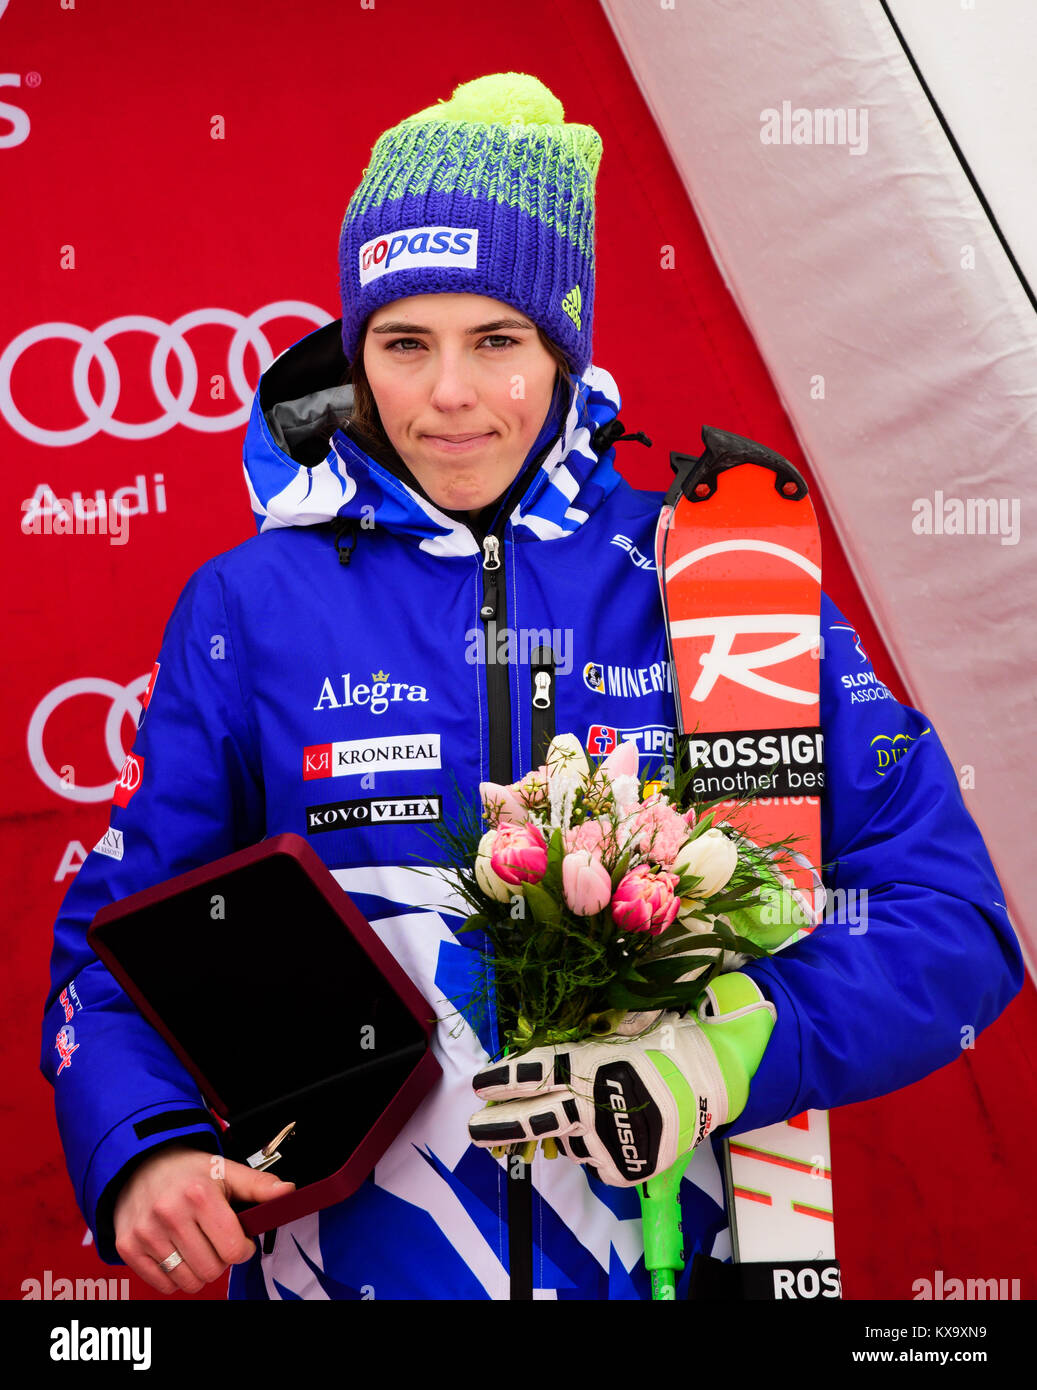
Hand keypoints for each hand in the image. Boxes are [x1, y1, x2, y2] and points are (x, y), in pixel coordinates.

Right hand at [113, 1141, 294, 1293]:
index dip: (242, 1248)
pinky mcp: (129, 1246)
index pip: (233, 1250)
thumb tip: (289, 1192)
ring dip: (198, 1270)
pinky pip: (162, 1285)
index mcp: (200, 1194)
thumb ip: (260, 1185)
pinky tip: (177, 1252)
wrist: (141, 1163)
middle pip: (211, 1270)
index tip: (238, 1237)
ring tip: (196, 1246)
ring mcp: (146, 1232)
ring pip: (187, 1282)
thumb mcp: (226, 1170)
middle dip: (221, 1260)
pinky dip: (174, 1276)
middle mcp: (170, 1214)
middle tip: (215, 1241)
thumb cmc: (189, 1171)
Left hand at [468, 975, 776, 1185]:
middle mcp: (592, 1106)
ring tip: (593, 1112)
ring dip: (568, 1129)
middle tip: (474, 1129)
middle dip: (499, 1125)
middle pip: (535, 1119)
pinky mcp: (622, 1167)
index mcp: (589, 1066)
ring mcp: (606, 1141)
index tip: (479, 1085)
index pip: (535, 1073)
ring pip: (568, 1140)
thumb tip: (537, 1054)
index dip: (504, 1080)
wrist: (712, 1082)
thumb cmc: (663, 1046)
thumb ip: (579, 1046)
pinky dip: (596, 1146)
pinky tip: (614, 1128)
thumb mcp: (618, 1033)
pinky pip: (594, 1159)